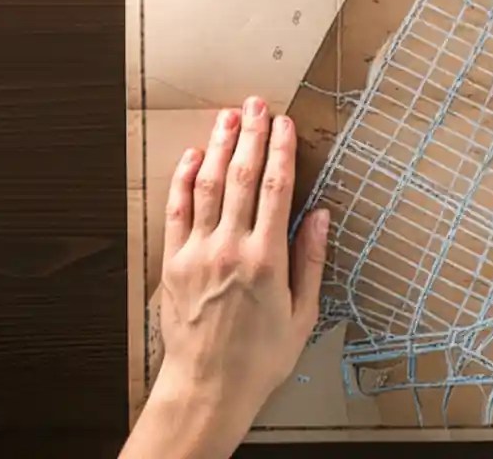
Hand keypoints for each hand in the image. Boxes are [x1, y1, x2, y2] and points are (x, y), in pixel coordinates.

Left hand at [122, 96, 328, 458]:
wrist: (208, 387)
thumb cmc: (260, 357)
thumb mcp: (302, 314)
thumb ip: (311, 260)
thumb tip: (319, 215)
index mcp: (267, 260)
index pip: (274, 189)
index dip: (279, 150)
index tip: (284, 125)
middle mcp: (230, 248)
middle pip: (240, 176)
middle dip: (250, 135)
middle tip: (256, 104)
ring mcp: (197, 252)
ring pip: (206, 185)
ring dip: (217, 146)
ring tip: (228, 117)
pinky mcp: (174, 262)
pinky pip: (177, 209)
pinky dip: (183, 178)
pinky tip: (191, 156)